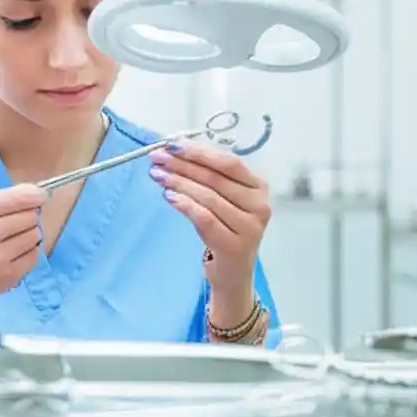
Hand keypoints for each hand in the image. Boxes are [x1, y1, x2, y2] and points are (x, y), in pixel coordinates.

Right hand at [0, 184, 46, 309]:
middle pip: (29, 216)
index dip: (34, 195)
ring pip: (35, 234)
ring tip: (10, 239)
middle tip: (14, 222)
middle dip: (27, 215)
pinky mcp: (7, 277)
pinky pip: (34, 255)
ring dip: (28, 233)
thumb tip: (35, 195)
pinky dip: (28, 251)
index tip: (41, 196)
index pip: (15, 198)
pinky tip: (12, 253)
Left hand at [148, 141, 271, 295]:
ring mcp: (250, 227)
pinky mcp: (234, 246)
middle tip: (157, 158)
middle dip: (183, 165)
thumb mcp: (224, 200)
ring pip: (209, 197)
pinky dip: (186, 205)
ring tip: (158, 175)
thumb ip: (208, 177)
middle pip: (216, 178)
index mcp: (258, 187)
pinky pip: (205, 218)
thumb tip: (174, 153)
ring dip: (180, 183)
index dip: (199, 153)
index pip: (228, 163)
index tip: (172, 145)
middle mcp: (259, 205)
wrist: (234, 271)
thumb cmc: (225, 228)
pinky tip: (169, 197)